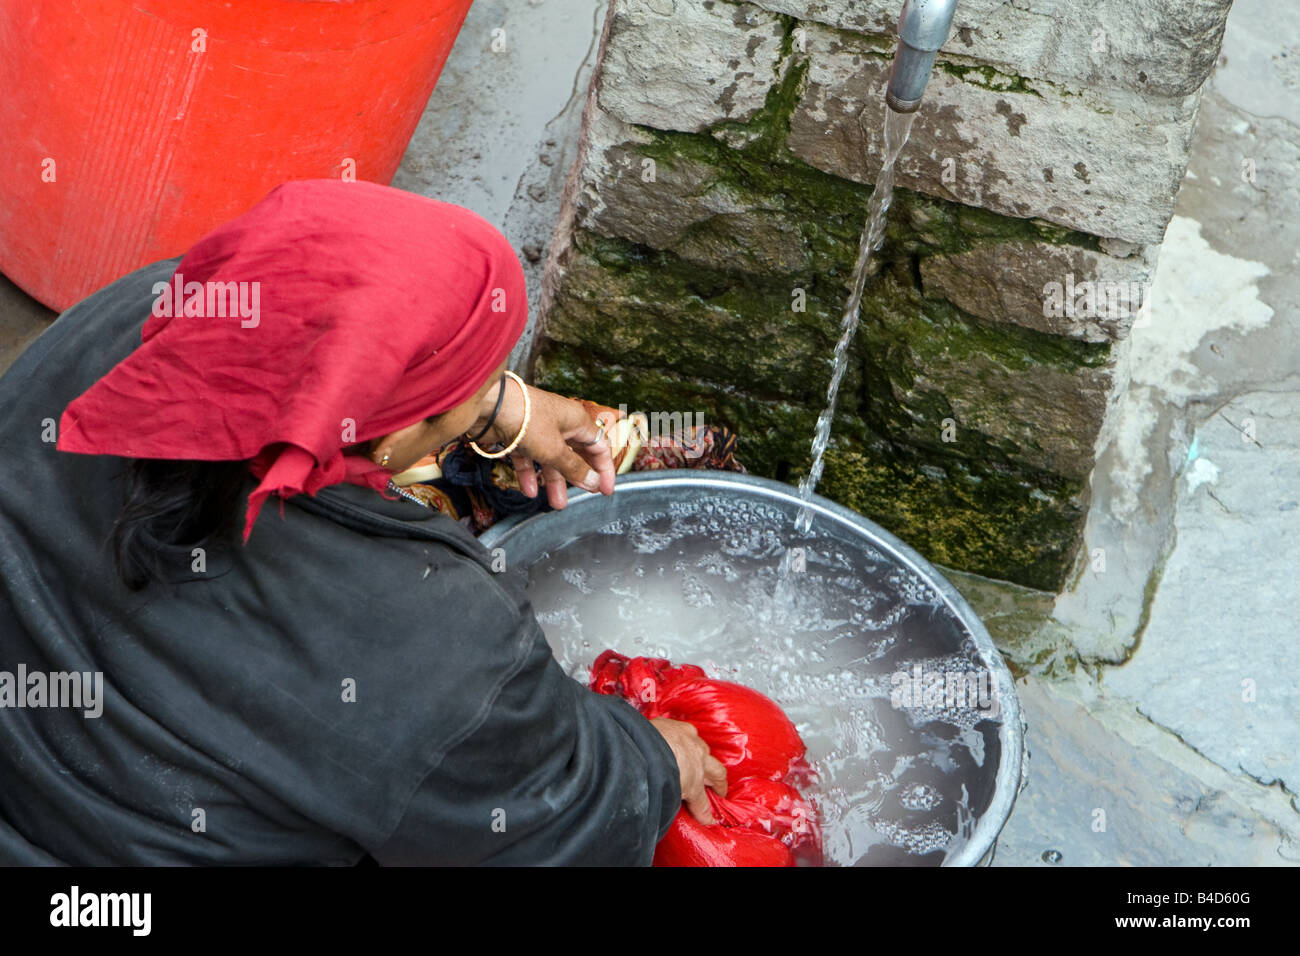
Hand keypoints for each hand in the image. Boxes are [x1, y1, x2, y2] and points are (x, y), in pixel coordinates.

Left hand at [484, 379, 615, 508]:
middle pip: (576, 454)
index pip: (599, 446)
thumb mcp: (555, 450)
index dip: (604, 469)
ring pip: (552, 459)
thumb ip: (575, 469)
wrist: (489, 405)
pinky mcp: (518, 436)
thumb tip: (594, 482)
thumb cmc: (528, 420)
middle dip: (579, 477)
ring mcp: (538, 430)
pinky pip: (529, 458)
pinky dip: (530, 474)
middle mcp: (560, 424)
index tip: (605, 490)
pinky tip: (529, 491)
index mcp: (577, 421)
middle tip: (584, 496)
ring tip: (556, 504)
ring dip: (554, 481)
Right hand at [649, 717, 728, 824]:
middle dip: (709, 762)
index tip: (689, 753)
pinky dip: (704, 812)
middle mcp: (692, 744)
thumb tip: (637, 741)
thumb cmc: (640, 738)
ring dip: (718, 783)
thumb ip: (650, 737)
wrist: (646, 751)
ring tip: (719, 793)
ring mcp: (697, 764)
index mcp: (678, 730)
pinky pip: (701, 802)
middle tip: (710, 771)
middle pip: (706, 752)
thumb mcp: (646, 731)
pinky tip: (707, 819)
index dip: (690, 747)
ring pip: (716, 772)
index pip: (689, 737)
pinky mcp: (694, 786)